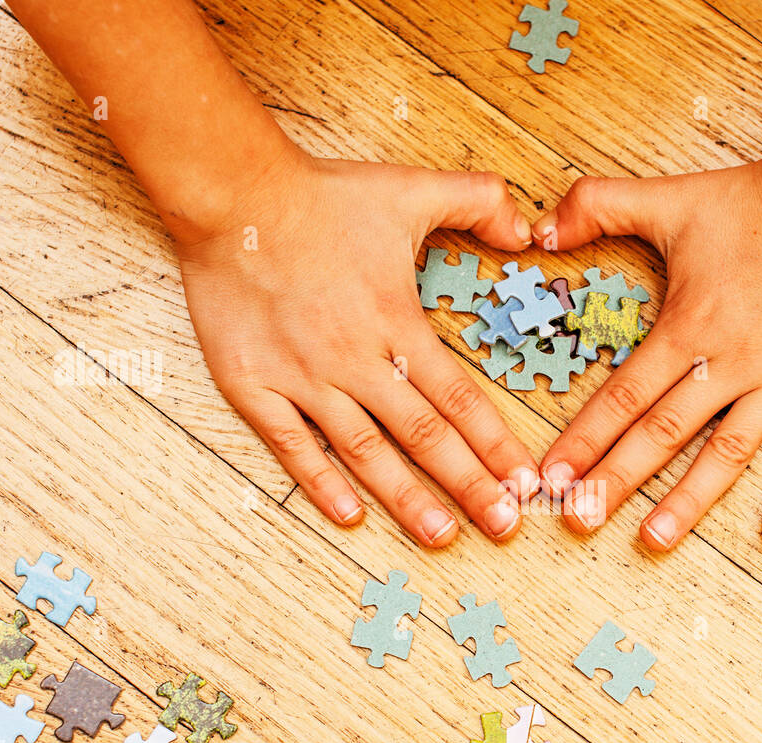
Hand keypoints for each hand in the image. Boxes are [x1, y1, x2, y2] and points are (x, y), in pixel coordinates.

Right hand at [175, 152, 540, 547]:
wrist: (231, 194)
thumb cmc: (321, 195)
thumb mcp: (412, 187)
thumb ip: (480, 201)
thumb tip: (530, 227)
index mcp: (396, 322)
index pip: (458, 398)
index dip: (495, 444)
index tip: (524, 483)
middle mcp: (354, 359)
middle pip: (423, 435)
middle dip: (469, 485)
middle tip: (503, 526)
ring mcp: (302, 377)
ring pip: (364, 451)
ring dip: (406, 498)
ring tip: (441, 536)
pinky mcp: (252, 385)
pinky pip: (291, 445)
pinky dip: (320, 482)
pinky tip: (350, 515)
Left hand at [532, 154, 761, 549]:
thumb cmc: (756, 200)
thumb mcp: (668, 198)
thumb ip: (597, 207)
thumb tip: (537, 226)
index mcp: (687, 329)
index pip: (623, 397)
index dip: (584, 439)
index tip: (552, 479)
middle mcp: (729, 364)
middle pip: (663, 434)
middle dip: (616, 480)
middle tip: (580, 520)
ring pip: (728, 452)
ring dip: (689, 499)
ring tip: (654, 539)